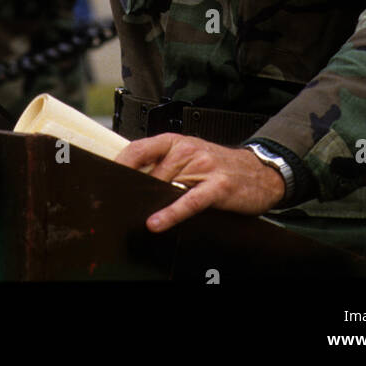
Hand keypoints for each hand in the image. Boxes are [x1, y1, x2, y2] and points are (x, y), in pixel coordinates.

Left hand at [116, 134, 285, 231]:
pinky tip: (157, 223)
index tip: (105, 178)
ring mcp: (203, 167)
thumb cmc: (220, 167)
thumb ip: (165, 165)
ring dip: (150, 201)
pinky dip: (171, 213)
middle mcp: (188, 150)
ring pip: (167, 185)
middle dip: (135, 190)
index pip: (139, 149)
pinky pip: (189, 201)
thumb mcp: (191, 157)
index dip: (120, 164)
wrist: (260, 171)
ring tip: (132, 214)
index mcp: (177, 142)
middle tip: (119, 204)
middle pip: (150, 172)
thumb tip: (133, 180)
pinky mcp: (218, 186)